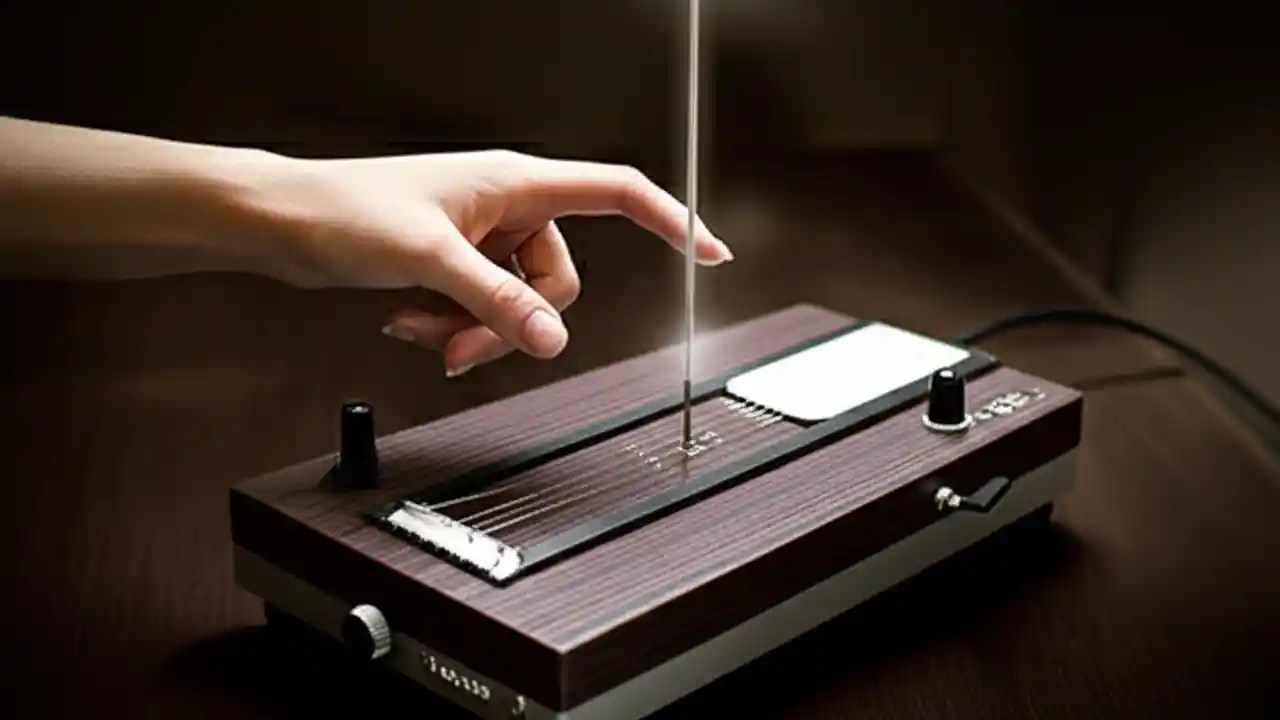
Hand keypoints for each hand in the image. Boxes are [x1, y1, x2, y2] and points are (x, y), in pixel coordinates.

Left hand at [262, 149, 732, 375]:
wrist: (281, 221)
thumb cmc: (343, 209)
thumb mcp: (430, 259)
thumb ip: (497, 301)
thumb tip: (553, 338)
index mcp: (515, 182)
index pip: (617, 192)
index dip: (671, 220)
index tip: (710, 251)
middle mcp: (505, 206)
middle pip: (559, 280)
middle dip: (514, 321)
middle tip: (461, 342)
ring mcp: (480, 237)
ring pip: (517, 303)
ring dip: (473, 328)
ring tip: (418, 325)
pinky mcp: (454, 262)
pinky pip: (481, 308)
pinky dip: (449, 323)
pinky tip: (406, 317)